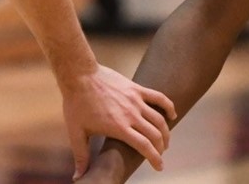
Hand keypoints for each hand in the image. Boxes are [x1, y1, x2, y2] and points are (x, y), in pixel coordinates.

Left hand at [60, 65, 174, 178]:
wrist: (79, 75)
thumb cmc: (76, 103)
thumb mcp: (76, 132)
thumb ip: (81, 156)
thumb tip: (77, 177)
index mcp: (119, 127)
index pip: (144, 146)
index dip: (155, 158)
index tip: (159, 167)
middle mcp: (131, 115)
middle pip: (155, 134)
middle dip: (161, 148)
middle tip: (160, 154)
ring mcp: (135, 100)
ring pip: (159, 119)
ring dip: (166, 132)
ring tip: (165, 140)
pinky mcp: (136, 88)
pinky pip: (158, 97)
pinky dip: (168, 106)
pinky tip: (172, 115)